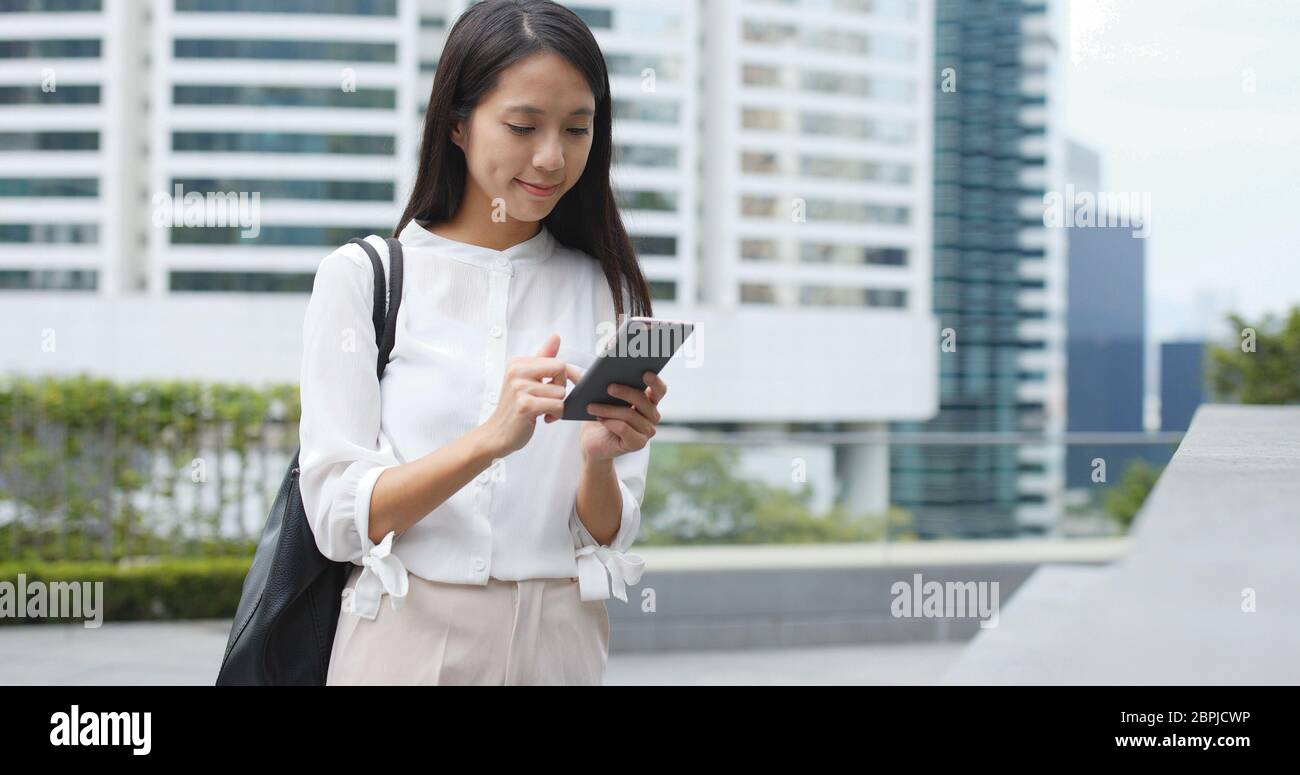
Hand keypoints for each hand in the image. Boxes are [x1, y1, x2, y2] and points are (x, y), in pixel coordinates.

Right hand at [480, 333, 581, 456]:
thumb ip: (543, 358)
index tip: (549, 389)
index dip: (560, 378)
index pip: (557, 361)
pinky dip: (555, 415)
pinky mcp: (525, 406)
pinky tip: (543, 418)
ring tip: (541, 410)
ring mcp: (519, 388)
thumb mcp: (526, 379)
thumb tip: (556, 336)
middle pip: (561, 370)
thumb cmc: (514, 408)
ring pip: (561, 392)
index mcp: (518, 363)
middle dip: (560, 389)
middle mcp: (517, 372)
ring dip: (556, 406)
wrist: (496, 434)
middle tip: (546, 399)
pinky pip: (558, 405)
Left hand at [580, 370, 666, 463]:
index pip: (659, 389)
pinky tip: (599, 419)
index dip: (655, 381)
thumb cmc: (598, 417)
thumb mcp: (593, 396)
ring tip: (591, 406)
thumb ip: (585, 380)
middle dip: (626, 393)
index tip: (644, 372)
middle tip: (609, 387)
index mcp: (647, 401)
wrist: (592, 444)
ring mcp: (646, 432)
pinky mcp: (636, 444)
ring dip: (610, 409)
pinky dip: (610, 422)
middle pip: (644, 401)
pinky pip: (624, 430)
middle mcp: (651, 416)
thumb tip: (566, 365)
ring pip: (630, 416)